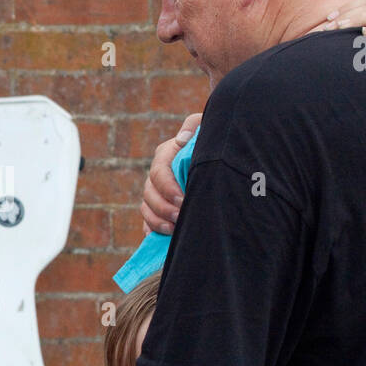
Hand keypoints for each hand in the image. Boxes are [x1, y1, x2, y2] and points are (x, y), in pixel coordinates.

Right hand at [140, 113, 201, 234]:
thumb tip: (181, 140)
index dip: (167, 188)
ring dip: (157, 222)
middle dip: (163, 208)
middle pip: (149, 194)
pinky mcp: (160, 208)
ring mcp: (157, 192)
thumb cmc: (212, 141)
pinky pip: (148, 222)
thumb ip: (194, 126)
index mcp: (166, 154)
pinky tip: (164, 239)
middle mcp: (158, 174)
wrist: (219, 160)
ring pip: (146, 209)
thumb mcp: (206, 127)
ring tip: (174, 231)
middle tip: (180, 218)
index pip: (159, 172)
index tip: (182, 200)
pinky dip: (152, 231)